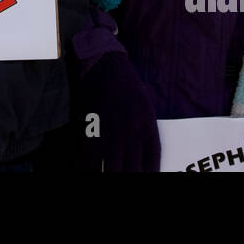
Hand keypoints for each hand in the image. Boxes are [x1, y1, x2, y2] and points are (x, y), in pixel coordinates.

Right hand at [78, 51, 159, 171]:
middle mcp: (132, 133)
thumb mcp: (146, 104)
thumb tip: (142, 151)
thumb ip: (146, 129)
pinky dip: (90, 169)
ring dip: (112, 175)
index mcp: (148, 126)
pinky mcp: (93, 131)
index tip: (148, 177)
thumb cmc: (128, 84)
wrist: (105, 66)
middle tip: (128, 176)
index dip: (151, 174)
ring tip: (111, 174)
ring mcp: (112, 134)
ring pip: (113, 169)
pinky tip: (91, 170)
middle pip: (134, 171)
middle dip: (131, 176)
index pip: (153, 162)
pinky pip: (91, 160)